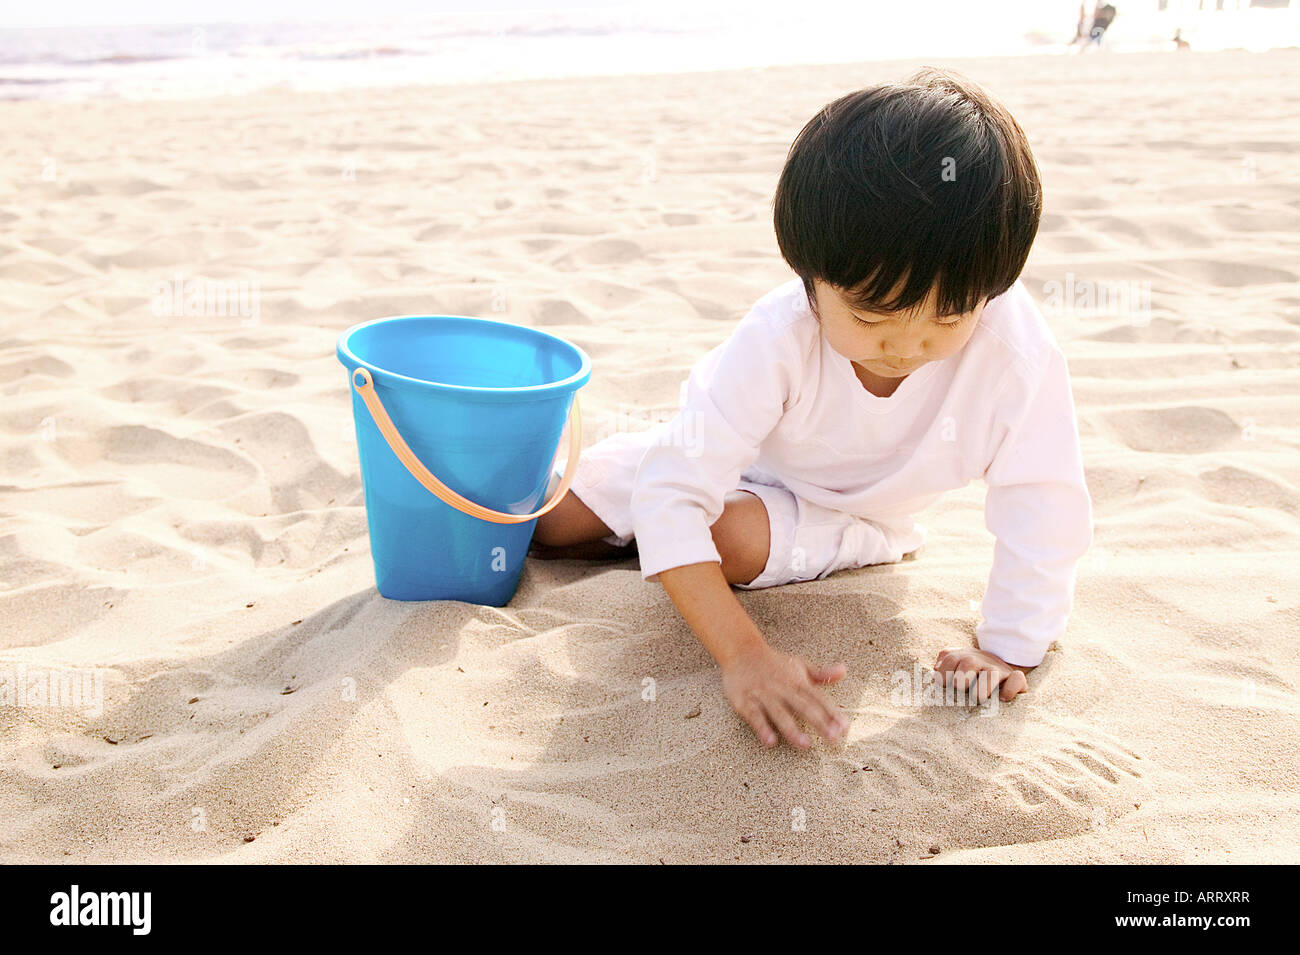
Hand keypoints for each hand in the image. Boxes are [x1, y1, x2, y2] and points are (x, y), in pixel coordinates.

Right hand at [720, 643, 847, 748]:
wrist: (741, 650)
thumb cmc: (773, 663)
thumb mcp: (799, 664)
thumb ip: (821, 673)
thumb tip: (844, 671)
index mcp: (797, 682)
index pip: (818, 698)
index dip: (832, 713)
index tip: (844, 727)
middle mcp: (782, 688)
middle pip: (803, 706)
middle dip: (819, 722)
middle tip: (833, 738)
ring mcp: (763, 695)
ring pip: (779, 713)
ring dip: (792, 729)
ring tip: (804, 744)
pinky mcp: (744, 701)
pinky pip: (754, 716)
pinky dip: (762, 728)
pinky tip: (770, 742)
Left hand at [933, 648, 1031, 703]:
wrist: (1002, 668)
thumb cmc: (972, 672)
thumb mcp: (956, 664)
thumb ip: (944, 663)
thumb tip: (936, 668)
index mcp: (964, 656)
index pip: (950, 659)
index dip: (943, 674)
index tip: (944, 685)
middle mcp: (982, 660)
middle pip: (969, 662)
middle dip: (961, 679)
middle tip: (961, 690)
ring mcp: (999, 669)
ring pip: (991, 673)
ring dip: (982, 688)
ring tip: (978, 699)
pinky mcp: (1016, 679)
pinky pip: (1017, 679)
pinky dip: (1010, 689)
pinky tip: (1002, 699)